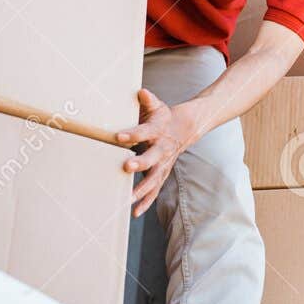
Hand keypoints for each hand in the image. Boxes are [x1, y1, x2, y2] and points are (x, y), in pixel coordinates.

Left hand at [117, 88, 205, 217]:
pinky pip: (154, 190)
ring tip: (128, 199)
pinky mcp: (162, 174)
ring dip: (142, 189)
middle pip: (152, 158)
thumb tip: (141, 92)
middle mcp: (162, 149)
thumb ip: (148, 100)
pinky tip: (135, 212)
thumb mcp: (157, 106)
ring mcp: (164, 164)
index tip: (118, 136)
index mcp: (158, 131)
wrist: (185, 129)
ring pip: (154, 178)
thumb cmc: (163, 117)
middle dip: (140, 163)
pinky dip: (146, 202)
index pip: (144, 132)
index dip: (132, 134)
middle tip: (126, 167)